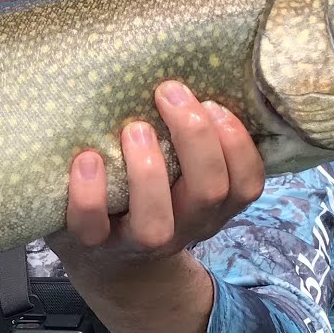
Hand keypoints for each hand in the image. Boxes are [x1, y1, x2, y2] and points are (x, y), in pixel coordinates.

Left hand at [53, 80, 265, 263]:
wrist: (106, 260)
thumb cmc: (147, 194)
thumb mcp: (181, 175)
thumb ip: (192, 142)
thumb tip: (190, 72)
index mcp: (211, 206)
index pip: (246, 184)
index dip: (237, 143)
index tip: (211, 102)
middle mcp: (182, 226)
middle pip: (209, 192)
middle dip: (196, 138)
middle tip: (168, 93)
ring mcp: (136, 241)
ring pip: (156, 221)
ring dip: (147, 170)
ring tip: (134, 128)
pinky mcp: (92, 244)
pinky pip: (92, 226)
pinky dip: (89, 193)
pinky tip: (87, 158)